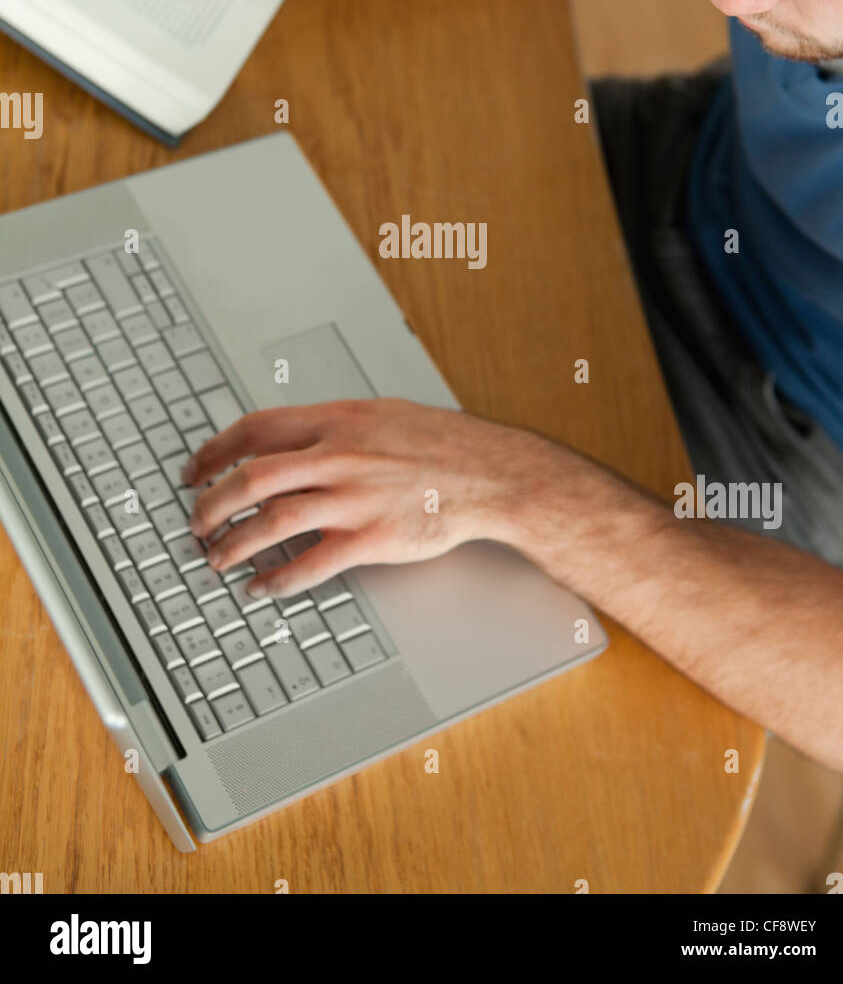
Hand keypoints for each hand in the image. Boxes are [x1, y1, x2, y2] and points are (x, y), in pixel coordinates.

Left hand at [181, 398, 573, 598]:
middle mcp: (339, 456)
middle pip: (251, 478)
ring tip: (216, 558)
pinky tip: (261, 587)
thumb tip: (291, 436)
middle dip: (211, 505)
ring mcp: (353, 499)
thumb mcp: (381, 414)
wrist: (490, 474)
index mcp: (337, 420)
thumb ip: (334, 425)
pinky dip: (276, 580)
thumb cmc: (442, 443)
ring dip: (233, 544)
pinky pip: (309, 564)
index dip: (214, 452)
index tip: (194, 470)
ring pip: (270, 522)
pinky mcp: (371, 539)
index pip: (255, 429)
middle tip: (195, 523)